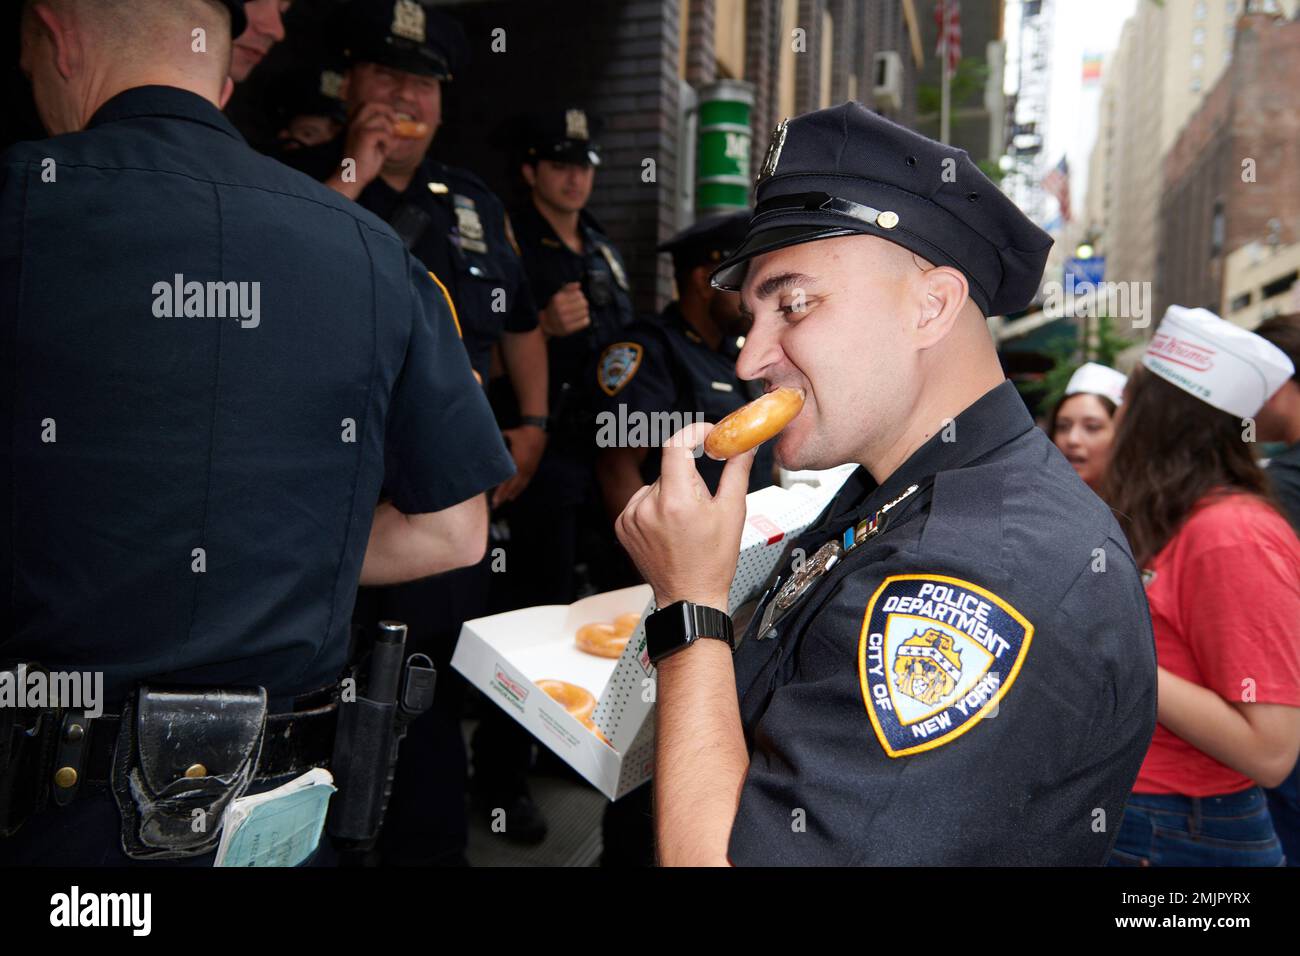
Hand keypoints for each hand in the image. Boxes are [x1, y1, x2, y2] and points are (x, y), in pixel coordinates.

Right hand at [326, 102, 395, 199]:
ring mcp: (358, 128)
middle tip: (397, 123)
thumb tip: (402, 130)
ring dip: (390, 132)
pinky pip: (384, 133)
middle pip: (373, 104)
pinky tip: (385, 151)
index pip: (368, 105)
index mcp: (355, 123)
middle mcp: (355, 123)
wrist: (353, 176)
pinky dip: (389, 142)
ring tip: (387, 145)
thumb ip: (387, 136)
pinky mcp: (364, 136)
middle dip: (388, 111)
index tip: (394, 119)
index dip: (383, 108)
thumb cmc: (365, 163)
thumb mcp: (378, 146)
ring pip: (382, 119)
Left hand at [492, 424, 546, 507]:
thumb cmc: (521, 434)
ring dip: (512, 494)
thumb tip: (484, 446)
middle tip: (496, 505)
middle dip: (504, 497)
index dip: (500, 492)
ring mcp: (529, 470)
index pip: (507, 481)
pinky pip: (525, 483)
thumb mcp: (506, 437)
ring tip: (504, 502)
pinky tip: (514, 494)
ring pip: (520, 486)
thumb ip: (496, 444)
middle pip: (512, 487)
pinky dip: (519, 490)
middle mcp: (524, 470)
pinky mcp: (533, 469)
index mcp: (517, 463)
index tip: (494, 500)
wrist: (538, 431)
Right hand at [539, 282, 590, 336]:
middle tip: (579, 306)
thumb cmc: (555, 307)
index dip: (580, 295)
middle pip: (584, 303)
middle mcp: (560, 310)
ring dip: (584, 312)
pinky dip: (585, 320)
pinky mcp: (568, 329)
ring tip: (579, 312)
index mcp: (558, 299)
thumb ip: (568, 288)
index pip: (579, 294)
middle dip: (583, 303)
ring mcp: (564, 320)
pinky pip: (585, 322)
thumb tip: (578, 284)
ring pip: (585, 312)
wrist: (547, 324)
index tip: (576, 298)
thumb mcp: (559, 294)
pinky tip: (580, 319)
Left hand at [615, 421, 754, 610]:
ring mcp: (631, 516)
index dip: (694, 433)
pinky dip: (656, 506)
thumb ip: (737, 471)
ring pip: (657, 484)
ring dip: (672, 492)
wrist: (689, 597)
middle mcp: (648, 506)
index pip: (676, 445)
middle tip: (703, 504)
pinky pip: (642, 500)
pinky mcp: (622, 525)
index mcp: (676, 501)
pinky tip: (669, 528)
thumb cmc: (713, 561)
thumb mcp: (732, 513)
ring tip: (685, 523)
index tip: (707, 435)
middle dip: (689, 477)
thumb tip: (745, 445)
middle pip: (670, 469)